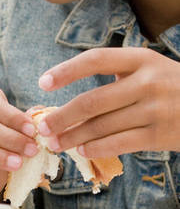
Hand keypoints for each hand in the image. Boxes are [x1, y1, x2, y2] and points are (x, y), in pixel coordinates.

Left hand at [36, 48, 179, 156]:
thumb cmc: (172, 86)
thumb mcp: (151, 68)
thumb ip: (118, 74)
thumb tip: (72, 96)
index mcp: (141, 59)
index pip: (96, 59)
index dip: (66, 70)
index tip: (42, 82)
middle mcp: (147, 82)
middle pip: (93, 100)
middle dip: (62, 116)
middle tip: (42, 127)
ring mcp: (155, 110)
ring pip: (102, 126)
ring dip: (73, 136)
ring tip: (56, 142)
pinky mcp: (160, 135)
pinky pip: (119, 143)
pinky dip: (96, 148)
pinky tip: (82, 150)